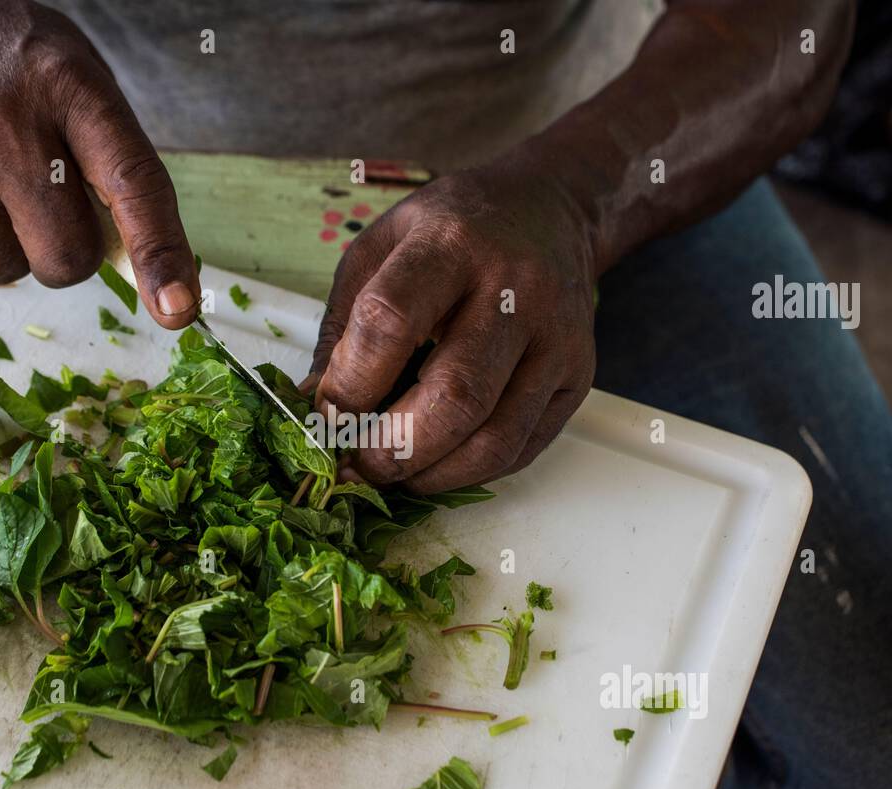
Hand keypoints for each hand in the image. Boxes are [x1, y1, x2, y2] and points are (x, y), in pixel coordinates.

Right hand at [0, 0, 198, 326]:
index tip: (177, 309)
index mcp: (70, 86)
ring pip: (4, 270)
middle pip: (65, 257)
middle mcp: (2, 120)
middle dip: (65, 250)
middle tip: (42, 200)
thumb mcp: (77, 84)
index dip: (159, 253)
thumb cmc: (10, 66)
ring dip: (4, 243)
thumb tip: (141, 274)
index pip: (132, 183)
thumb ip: (114, 169)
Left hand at [311, 152, 596, 493]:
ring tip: (392, 474)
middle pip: (454, 395)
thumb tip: (313, 408)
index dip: (351, 383)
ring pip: (494, 436)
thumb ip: (345, 326)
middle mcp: (514, 289)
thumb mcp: (381, 246)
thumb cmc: (452, 231)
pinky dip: (469, 473)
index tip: (327, 414)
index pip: (392, 321)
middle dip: (392, 449)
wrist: (549, 210)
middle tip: (356, 466)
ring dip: (432, 474)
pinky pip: (522, 447)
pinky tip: (435, 465)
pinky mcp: (578, 376)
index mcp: (449, 244)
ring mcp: (555, 338)